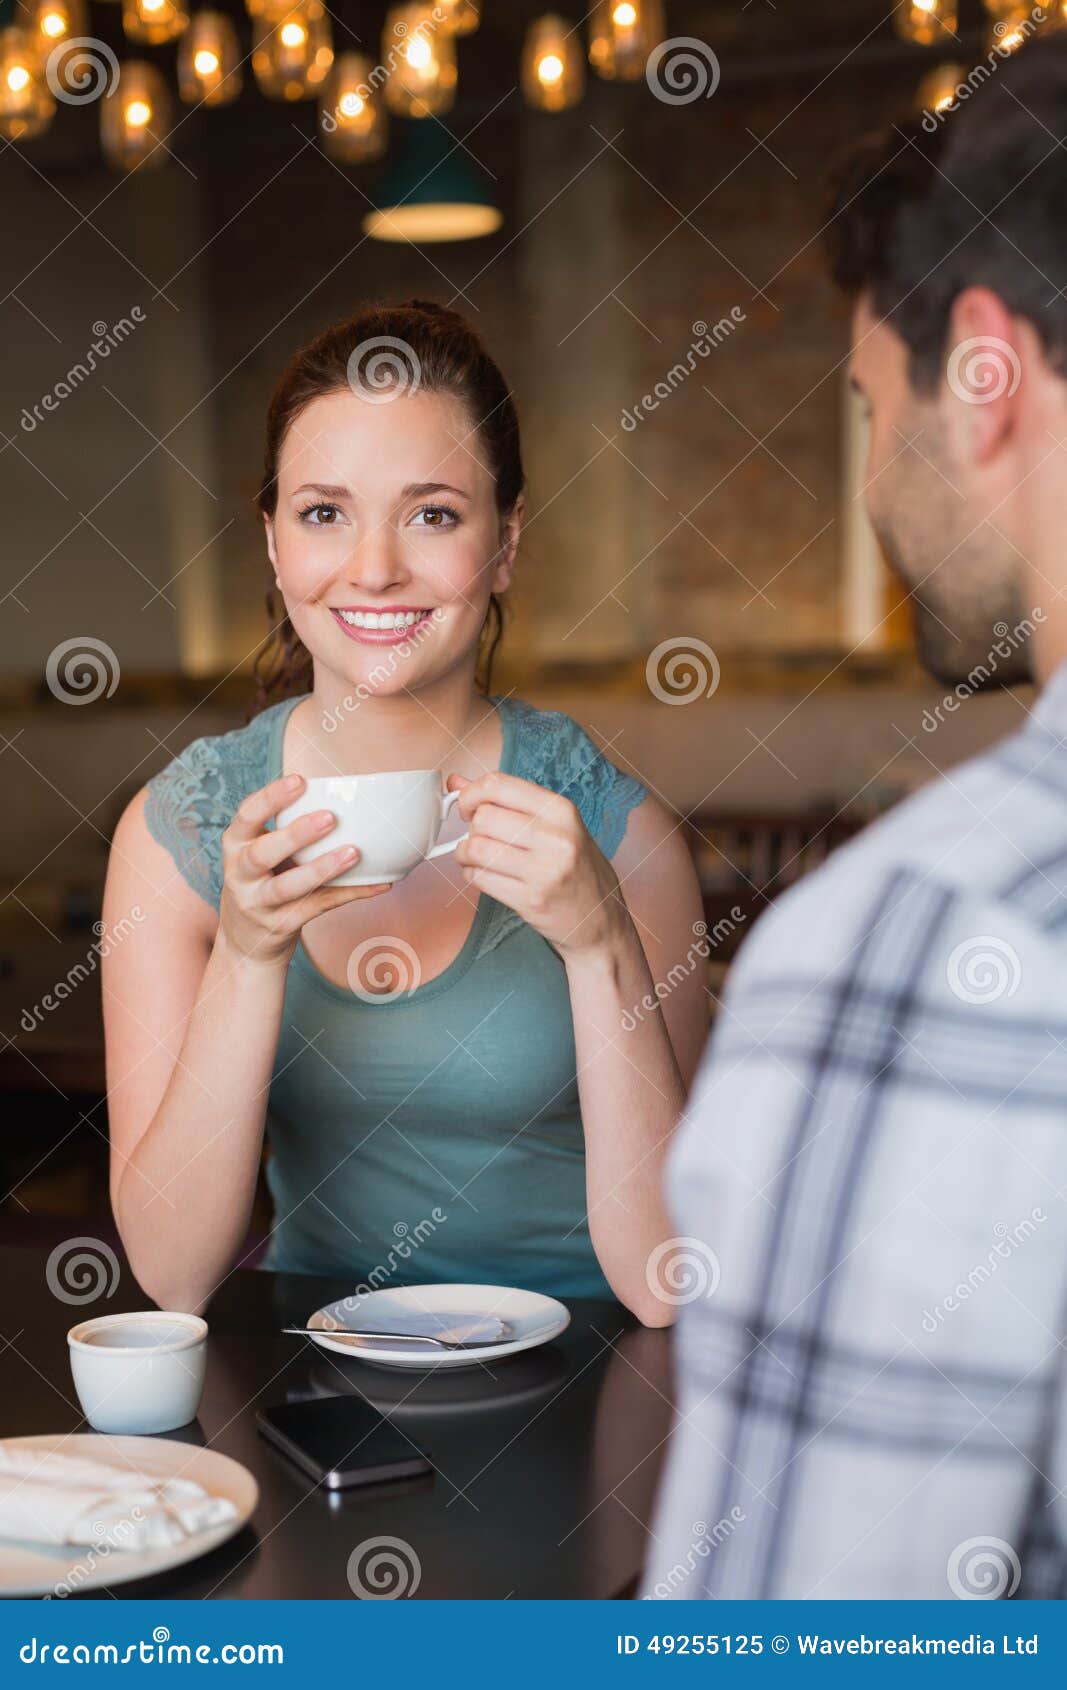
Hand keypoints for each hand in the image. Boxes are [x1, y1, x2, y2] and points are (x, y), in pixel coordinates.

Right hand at [219, 774, 390, 966]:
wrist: (245, 942)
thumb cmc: (264, 881)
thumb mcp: (260, 853)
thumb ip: (287, 830)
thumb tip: (349, 797)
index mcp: (236, 845)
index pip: (246, 815)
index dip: (271, 797)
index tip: (299, 780)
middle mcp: (240, 874)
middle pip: (262, 853)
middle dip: (295, 835)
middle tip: (329, 817)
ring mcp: (258, 904)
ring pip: (287, 887)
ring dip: (321, 869)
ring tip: (352, 853)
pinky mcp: (281, 926)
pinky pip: (319, 907)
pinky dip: (350, 894)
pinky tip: (379, 884)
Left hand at [447, 769, 628, 958]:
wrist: (601, 919)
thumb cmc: (576, 868)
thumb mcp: (555, 825)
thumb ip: (506, 801)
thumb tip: (456, 782)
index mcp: (561, 810)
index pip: (498, 785)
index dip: (471, 794)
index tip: (468, 806)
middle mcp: (555, 837)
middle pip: (483, 817)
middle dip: (470, 828)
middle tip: (478, 836)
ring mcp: (544, 871)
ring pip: (477, 848)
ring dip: (465, 853)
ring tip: (476, 857)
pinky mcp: (531, 900)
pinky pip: (480, 878)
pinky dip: (471, 874)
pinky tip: (482, 873)